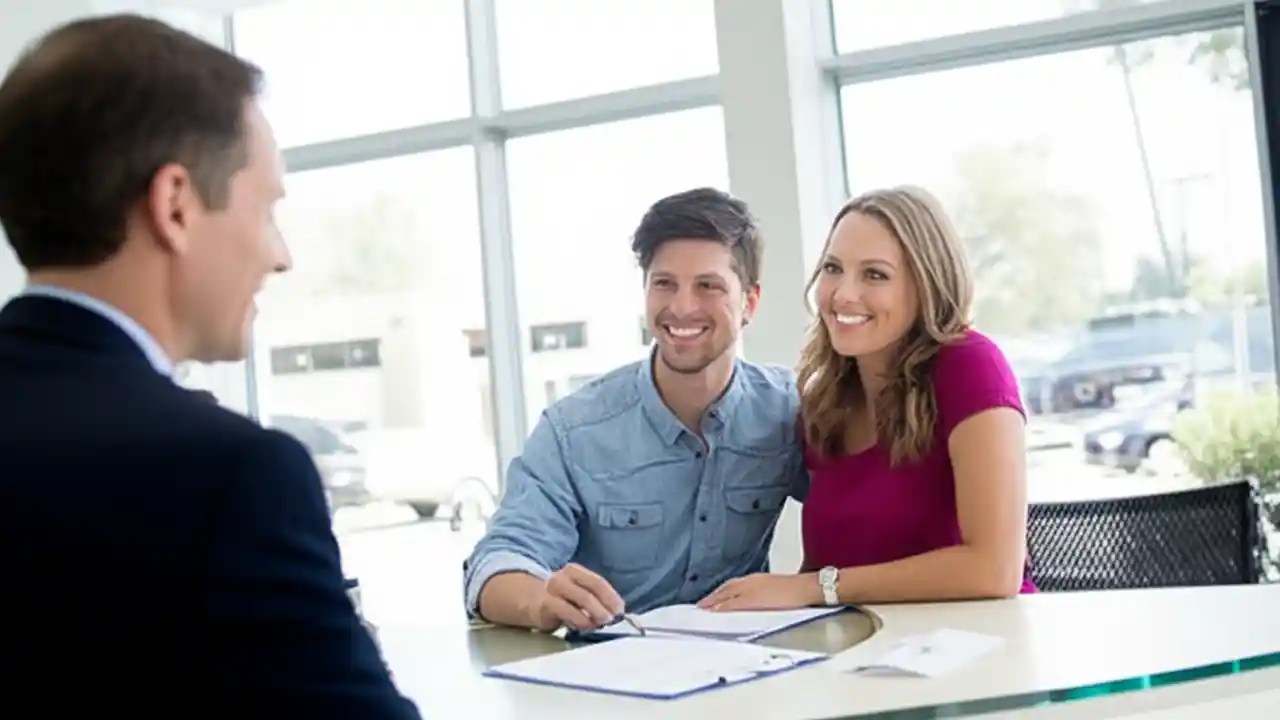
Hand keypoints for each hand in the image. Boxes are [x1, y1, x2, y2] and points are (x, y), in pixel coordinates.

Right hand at [528, 563, 624, 632]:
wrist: (529, 602)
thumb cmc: (559, 600)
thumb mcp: (577, 595)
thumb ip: (594, 600)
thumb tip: (615, 612)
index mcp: (575, 571)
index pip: (598, 582)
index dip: (611, 596)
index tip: (620, 610)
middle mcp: (564, 576)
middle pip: (591, 588)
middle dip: (606, 604)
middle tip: (614, 618)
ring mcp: (554, 588)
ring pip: (582, 597)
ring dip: (596, 611)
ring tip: (603, 622)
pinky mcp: (546, 603)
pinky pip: (567, 610)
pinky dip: (580, 618)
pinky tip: (587, 625)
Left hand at [697, 573, 819, 611]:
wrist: (806, 587)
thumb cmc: (796, 590)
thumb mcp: (775, 589)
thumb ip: (763, 593)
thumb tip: (757, 602)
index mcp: (756, 579)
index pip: (733, 585)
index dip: (721, 592)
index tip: (712, 598)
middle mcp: (751, 581)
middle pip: (727, 588)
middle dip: (713, 596)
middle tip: (702, 604)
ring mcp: (752, 589)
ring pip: (727, 593)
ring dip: (714, 600)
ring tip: (703, 607)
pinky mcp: (755, 598)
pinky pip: (734, 603)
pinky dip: (723, 606)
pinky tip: (715, 610)